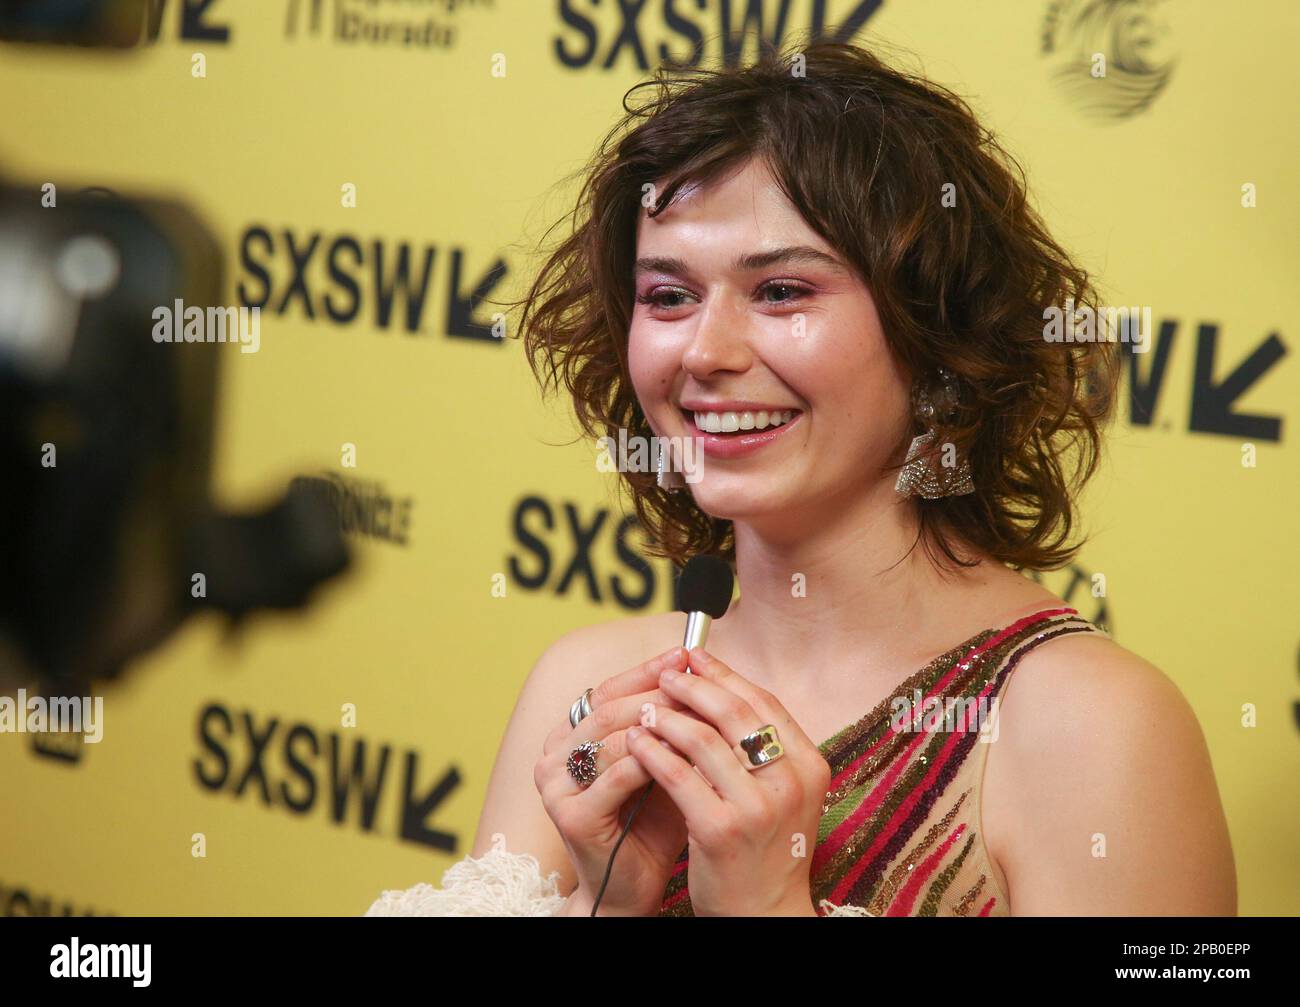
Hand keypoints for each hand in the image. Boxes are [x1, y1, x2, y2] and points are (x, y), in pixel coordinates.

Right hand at [535, 646, 697, 915]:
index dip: (647, 669)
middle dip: (656, 691)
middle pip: (609, 708)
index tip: (686, 654)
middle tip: (696, 679)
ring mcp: (556, 784)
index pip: (608, 689)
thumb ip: (671, 725)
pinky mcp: (569, 815)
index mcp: (571, 736)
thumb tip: (705, 673)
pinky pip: (614, 777)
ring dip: (657, 722)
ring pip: (610, 737)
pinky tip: (681, 752)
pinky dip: (650, 760)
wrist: (633, 889)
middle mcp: (554, 754)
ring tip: (697, 711)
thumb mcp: (664, 764)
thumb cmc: (652, 824)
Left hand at [626, 647, 829, 916]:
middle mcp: (789, 782)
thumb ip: (763, 748)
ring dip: (668, 717)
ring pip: (703, 739)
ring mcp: (757, 807)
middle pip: (735, 712)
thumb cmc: (767, 849)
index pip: (764, 703)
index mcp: (809, 765)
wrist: (764, 914)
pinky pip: (677, 776)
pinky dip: (653, 752)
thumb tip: (723, 690)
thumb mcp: (783, 793)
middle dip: (694, 687)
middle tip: (665, 675)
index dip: (726, 675)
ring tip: (644, 709)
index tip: (695, 657)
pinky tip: (636, 743)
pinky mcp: (720, 829)